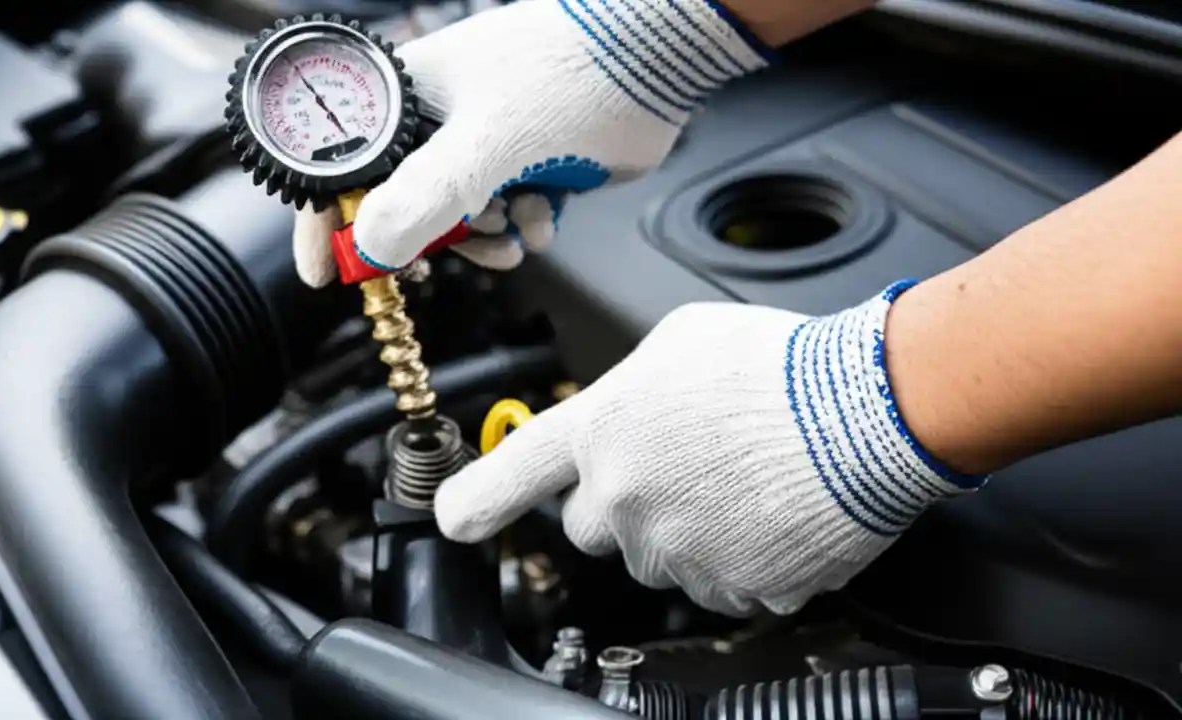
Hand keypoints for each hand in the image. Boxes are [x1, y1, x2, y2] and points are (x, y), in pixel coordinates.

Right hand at [293, 0, 769, 285]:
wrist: (654, 60)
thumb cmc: (567, 73)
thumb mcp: (486, 141)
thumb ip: (425, 197)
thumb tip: (371, 246)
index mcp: (409, 96)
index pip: (344, 161)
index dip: (328, 218)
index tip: (326, 271)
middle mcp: (441, 116)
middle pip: (402, 200)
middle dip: (427, 238)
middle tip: (434, 266)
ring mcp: (487, 140)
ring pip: (459, 216)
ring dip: (484, 238)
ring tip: (510, 235)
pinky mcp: (529, 162)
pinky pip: (505, 213)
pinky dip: (521, 226)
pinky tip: (542, 216)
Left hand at [434, 283, 986, 615]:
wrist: (864, 410)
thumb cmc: (779, 366)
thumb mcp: (679, 342)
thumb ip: (628, 387)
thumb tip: (622, 412)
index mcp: (602, 429)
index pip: (515, 472)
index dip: (476, 499)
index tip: (455, 518)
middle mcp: (625, 497)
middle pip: (590, 528)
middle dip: (621, 505)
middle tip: (679, 469)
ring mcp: (675, 549)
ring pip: (656, 557)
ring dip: (683, 531)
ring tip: (738, 483)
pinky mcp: (729, 587)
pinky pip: (716, 584)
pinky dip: (735, 560)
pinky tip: (766, 515)